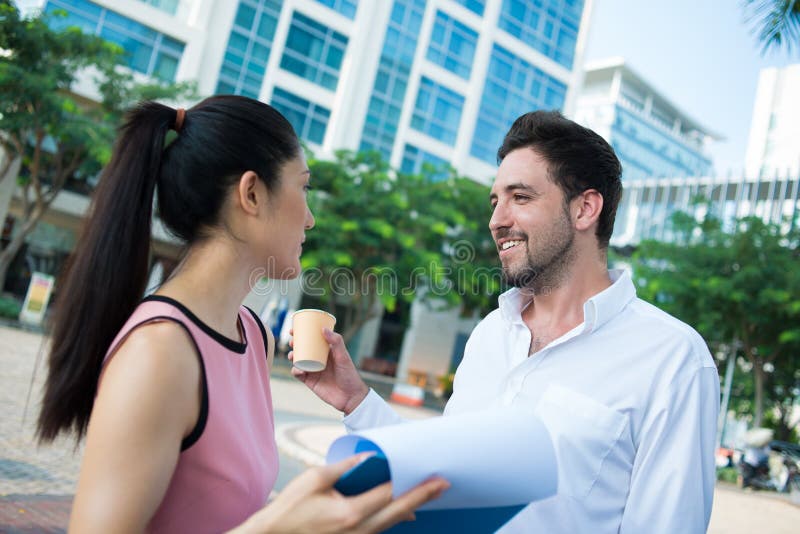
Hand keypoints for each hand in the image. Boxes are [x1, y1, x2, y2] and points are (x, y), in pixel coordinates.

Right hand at [231, 455, 449, 533]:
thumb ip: (344, 466)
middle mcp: (358, 531)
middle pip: (399, 512)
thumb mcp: (314, 478)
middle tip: (443, 485)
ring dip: (412, 507)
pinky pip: (380, 529)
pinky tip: (406, 510)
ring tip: (430, 494)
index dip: (414, 485)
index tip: (433, 477)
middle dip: (422, 497)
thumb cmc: (290, 506)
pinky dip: (395, 517)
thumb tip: (370, 456)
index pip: (390, 495)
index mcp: (350, 513)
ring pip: (392, 524)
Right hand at [290, 328, 369, 413]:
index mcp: (326, 351)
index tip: (295, 329)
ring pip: (299, 360)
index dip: (303, 333)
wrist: (350, 397)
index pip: (313, 339)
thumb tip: (323, 328)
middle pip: (303, 349)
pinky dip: (296, 371)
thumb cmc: (349, 375)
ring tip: (292, 355)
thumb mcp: (343, 357)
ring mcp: (313, 370)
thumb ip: (336, 342)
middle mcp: (318, 359)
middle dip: (295, 344)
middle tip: (292, 341)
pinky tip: (298, 370)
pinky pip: (298, 374)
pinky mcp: (310, 381)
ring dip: (292, 356)